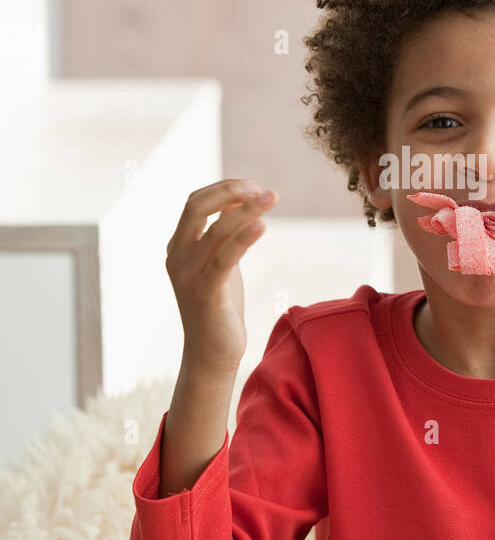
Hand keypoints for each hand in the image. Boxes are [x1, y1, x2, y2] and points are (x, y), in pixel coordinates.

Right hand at [165, 178, 277, 373]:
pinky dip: (244, 237)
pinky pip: (225, 257)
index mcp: (178, 246)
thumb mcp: (219, 263)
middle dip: (229, 191)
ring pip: (216, 230)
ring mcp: (189, 275)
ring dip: (247, 209)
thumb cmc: (219, 306)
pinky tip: (262, 225)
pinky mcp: (206, 293)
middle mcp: (178, 257)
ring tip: (272, 197)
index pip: (195, 203)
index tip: (252, 187)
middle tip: (260, 189)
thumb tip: (234, 202)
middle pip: (196, 207)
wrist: (211, 353)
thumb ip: (220, 234)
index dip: (223, 189)